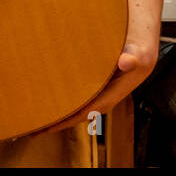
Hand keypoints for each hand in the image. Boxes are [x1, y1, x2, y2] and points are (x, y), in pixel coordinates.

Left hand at [35, 41, 157, 136]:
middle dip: (56, 122)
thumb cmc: (139, 52)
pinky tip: (50, 98)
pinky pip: (76, 99)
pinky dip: (63, 101)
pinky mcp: (94, 89)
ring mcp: (98, 96)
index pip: (84, 113)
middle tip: (33, 125)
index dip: (64, 121)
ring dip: (57, 113)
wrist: (142, 50)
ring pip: (74, 108)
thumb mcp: (137, 53)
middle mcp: (103, 100)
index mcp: (110, 96)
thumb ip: (132, 58)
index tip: (47, 125)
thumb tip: (126, 61)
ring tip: (37, 115)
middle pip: (75, 115)